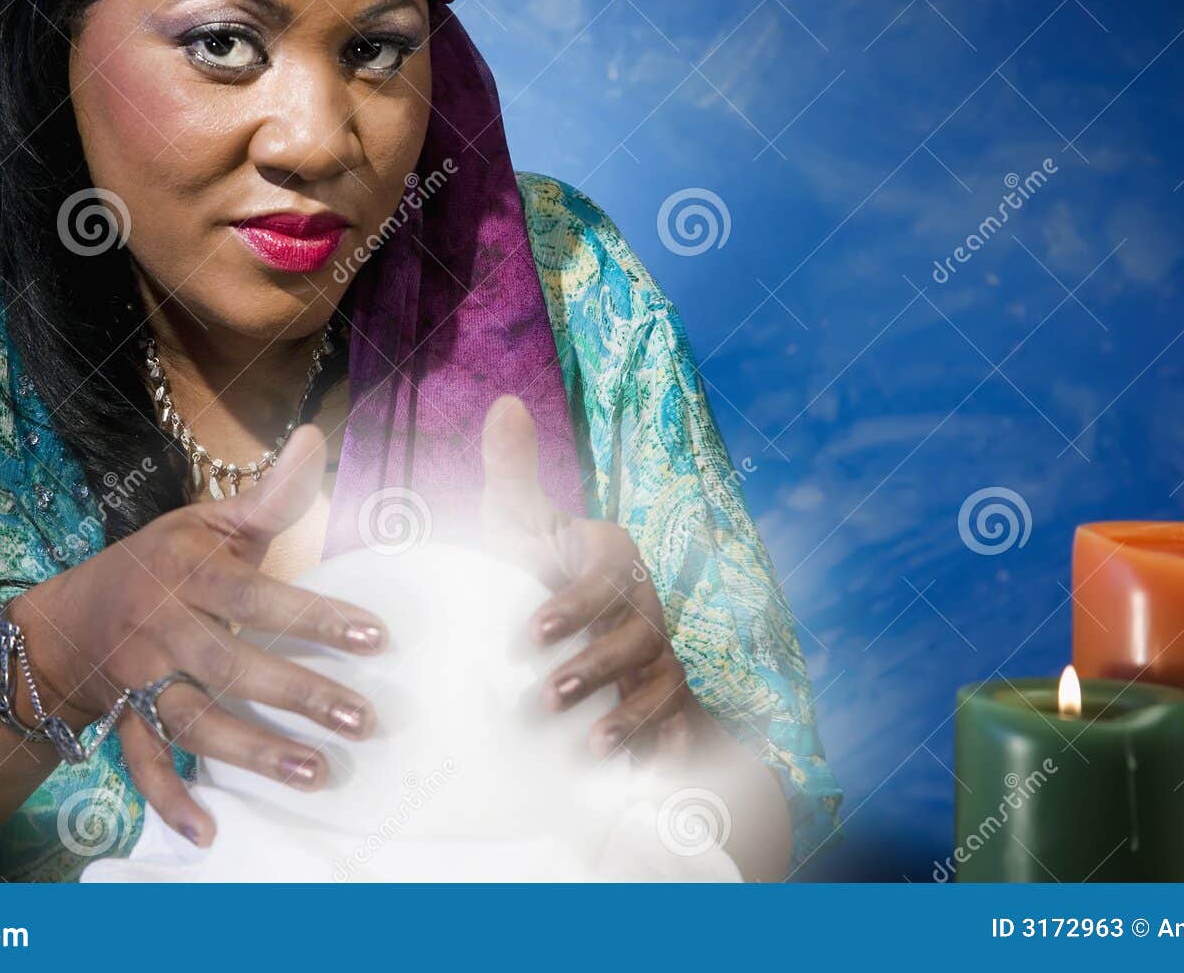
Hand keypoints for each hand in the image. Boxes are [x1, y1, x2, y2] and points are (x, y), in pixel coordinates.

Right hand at [12, 425, 384, 846]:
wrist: (68, 616)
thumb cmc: (163, 562)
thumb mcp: (208, 521)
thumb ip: (268, 496)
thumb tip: (315, 439)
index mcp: (190, 573)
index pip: (259, 596)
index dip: (315, 617)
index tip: (378, 638)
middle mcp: (163, 627)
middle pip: (230, 666)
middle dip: (296, 695)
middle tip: (360, 721)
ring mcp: (140, 679)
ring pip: (191, 720)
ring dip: (250, 751)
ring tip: (313, 774)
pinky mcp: (125, 718)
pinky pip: (141, 763)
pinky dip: (169, 799)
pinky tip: (209, 831)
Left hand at [479, 395, 712, 761]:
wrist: (573, 629)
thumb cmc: (536, 567)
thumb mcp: (520, 524)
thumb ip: (512, 470)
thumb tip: (504, 403)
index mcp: (612, 558)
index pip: (605, 575)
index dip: (573, 603)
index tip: (531, 633)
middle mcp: (645, 605)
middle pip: (635, 635)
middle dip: (596, 665)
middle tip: (549, 695)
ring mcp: (660, 656)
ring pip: (659, 684)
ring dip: (629, 714)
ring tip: (591, 745)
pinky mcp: (667, 703)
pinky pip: (679, 728)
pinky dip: (666, 753)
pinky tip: (642, 780)